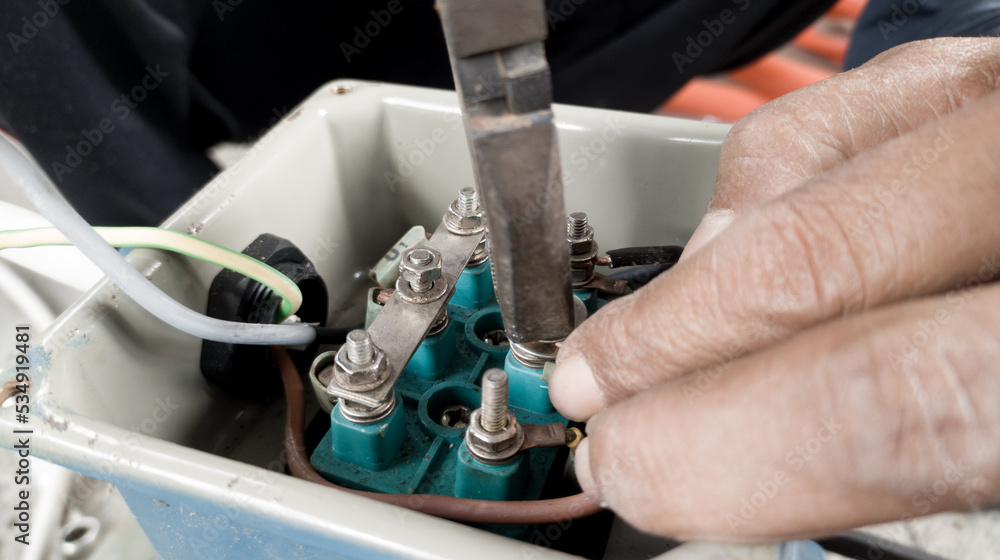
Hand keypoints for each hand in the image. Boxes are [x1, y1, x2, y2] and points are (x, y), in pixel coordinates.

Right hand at [549, 38, 999, 540]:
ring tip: (671, 336)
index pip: (889, 398)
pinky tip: (745, 242)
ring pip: (802, 164)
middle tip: (601, 396)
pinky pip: (829, 107)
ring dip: (698, 271)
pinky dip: (752, 184)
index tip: (638, 465)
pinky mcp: (986, 75)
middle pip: (821, 259)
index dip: (725, 443)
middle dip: (667, 345)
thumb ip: (883, 454)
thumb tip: (708, 473)